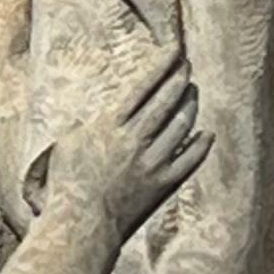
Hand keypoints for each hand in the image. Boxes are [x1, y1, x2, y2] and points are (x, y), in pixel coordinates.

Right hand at [51, 43, 208, 248]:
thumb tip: (93, 117)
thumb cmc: (66, 184)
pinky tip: (206, 134)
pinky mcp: (162, 185)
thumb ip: (83, 126)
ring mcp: (152, 163)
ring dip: (190, 106)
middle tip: (187, 66)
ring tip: (194, 92)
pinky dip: (199, 145)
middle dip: (179, 79)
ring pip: (180, 126)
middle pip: (165, 101)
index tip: (174, 50)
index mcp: (110, 126)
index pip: (143, 87)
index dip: (161, 65)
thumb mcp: (67, 145)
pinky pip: (188, 160)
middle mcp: (135, 140)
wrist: (81, 223)